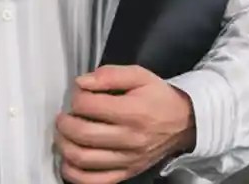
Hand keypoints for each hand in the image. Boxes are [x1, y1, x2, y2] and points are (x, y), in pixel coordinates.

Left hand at [55, 65, 196, 183]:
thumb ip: (109, 75)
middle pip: (82, 134)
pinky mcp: (126, 172)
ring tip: (64, 134)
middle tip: (64, 116)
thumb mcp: (139, 76)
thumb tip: (82, 83)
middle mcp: (130, 139)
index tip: (78, 94)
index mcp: (133, 112)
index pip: (88, 106)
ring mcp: (128, 159)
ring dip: (64, 145)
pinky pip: (93, 181)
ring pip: (83, 159)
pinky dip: (73, 173)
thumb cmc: (158, 98)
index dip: (76, 97)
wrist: (184, 123)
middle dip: (64, 122)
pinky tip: (69, 160)